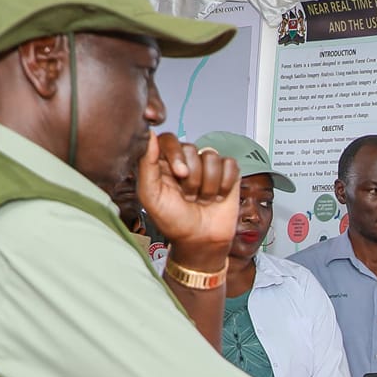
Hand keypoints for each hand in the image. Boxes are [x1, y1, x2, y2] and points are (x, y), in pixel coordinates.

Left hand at [138, 132, 238, 265]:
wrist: (201, 241)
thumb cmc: (173, 222)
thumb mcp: (151, 196)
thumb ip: (146, 163)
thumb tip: (149, 134)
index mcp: (162, 162)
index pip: (169, 139)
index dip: (176, 154)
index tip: (180, 174)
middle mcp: (185, 160)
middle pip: (192, 148)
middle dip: (192, 178)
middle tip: (188, 196)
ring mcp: (207, 165)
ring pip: (212, 157)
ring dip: (208, 185)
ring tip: (202, 199)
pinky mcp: (228, 172)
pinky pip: (230, 165)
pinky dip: (225, 184)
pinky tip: (218, 196)